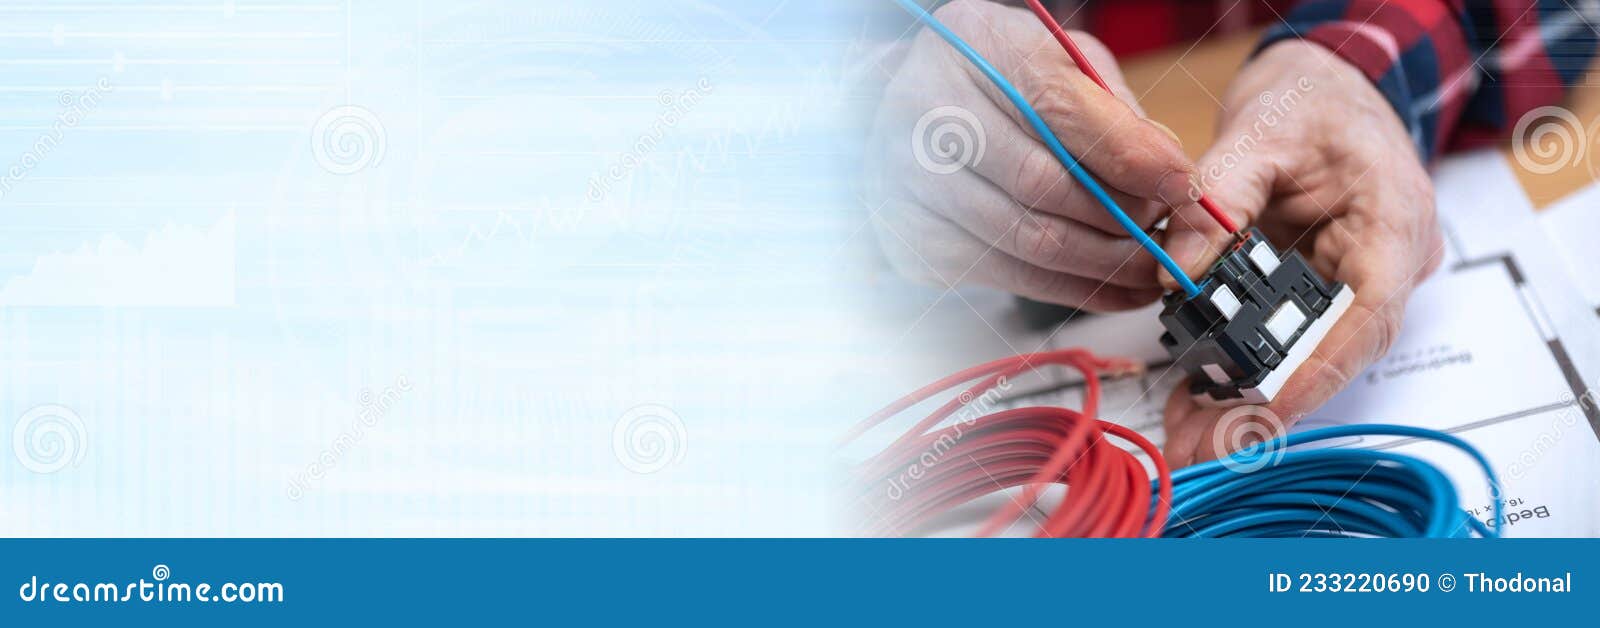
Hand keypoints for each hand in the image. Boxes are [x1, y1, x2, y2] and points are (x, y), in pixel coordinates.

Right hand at [864, 0, 1196, 310]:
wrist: (915, 108)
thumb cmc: (1000, 80)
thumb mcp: (1060, 62)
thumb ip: (1112, 110)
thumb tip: (1168, 177)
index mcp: (973, 45)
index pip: (1059, 108)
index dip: (1131, 155)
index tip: (1183, 186)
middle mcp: (925, 110)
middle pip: (1043, 184)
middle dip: (1123, 217)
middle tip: (1167, 230)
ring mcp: (909, 180)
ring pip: (1030, 240)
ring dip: (1106, 262)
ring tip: (1150, 262)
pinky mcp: (916, 237)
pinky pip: (1011, 276)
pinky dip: (1076, 289)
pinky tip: (1115, 286)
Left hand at [1159, 40, 1443, 464]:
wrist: (1326, 88)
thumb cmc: (1312, 101)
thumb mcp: (1262, 129)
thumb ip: (1219, 195)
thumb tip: (1178, 270)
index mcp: (1392, 223)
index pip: (1367, 315)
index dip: (1319, 371)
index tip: (1267, 411)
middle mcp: (1380, 266)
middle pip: (1333, 355)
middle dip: (1265, 406)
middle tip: (1201, 446)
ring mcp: (1350, 285)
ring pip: (1305, 361)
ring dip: (1246, 402)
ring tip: (1186, 437)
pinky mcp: (1313, 292)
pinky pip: (1282, 342)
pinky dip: (1238, 372)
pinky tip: (1192, 400)